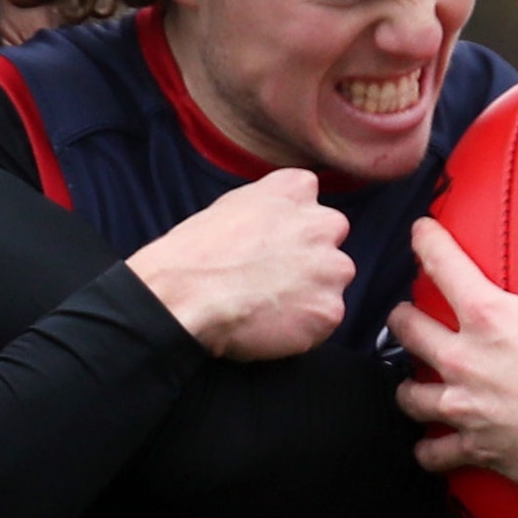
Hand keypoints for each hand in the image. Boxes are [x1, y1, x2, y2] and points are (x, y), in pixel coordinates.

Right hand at [128, 170, 349, 360]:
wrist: (186, 295)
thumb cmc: (197, 253)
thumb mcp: (232, 205)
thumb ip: (268, 208)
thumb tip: (275, 224)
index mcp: (297, 189)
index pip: (311, 205)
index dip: (291, 230)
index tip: (272, 247)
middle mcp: (324, 223)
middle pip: (329, 242)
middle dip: (309, 260)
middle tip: (272, 279)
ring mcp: (331, 268)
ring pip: (331, 283)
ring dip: (309, 295)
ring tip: (267, 305)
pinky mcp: (329, 310)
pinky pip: (323, 321)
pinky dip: (303, 328)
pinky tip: (270, 326)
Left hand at [397, 211, 517, 501]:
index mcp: (491, 316)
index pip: (441, 263)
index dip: (425, 242)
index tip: (419, 234)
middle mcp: (466, 359)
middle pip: (406, 330)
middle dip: (404, 320)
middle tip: (407, 316)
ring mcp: (466, 407)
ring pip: (409, 394)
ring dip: (410, 386)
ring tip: (416, 381)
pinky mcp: (476, 447)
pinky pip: (433, 452)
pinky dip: (431, 448)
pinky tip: (433, 443)